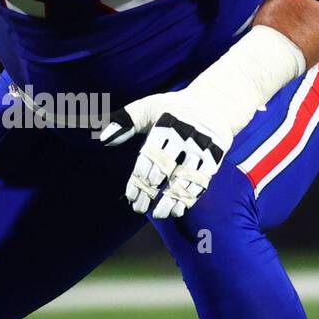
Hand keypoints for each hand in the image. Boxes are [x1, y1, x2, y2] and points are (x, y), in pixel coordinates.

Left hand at [99, 90, 230, 219]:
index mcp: (166, 124)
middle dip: (150, 190)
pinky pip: (201, 182)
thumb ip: (125, 121)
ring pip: (184, 178)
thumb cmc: (174, 108)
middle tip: (139, 207)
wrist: (215, 104)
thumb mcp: (149, 107)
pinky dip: (189, 198)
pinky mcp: (214, 159)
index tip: (131, 195)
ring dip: (170, 200)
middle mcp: (184, 137)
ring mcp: (201, 149)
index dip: (139, 178)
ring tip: (158, 214)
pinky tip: (177, 210)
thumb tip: (103, 138)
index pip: (149, 156)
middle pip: (164, 168)